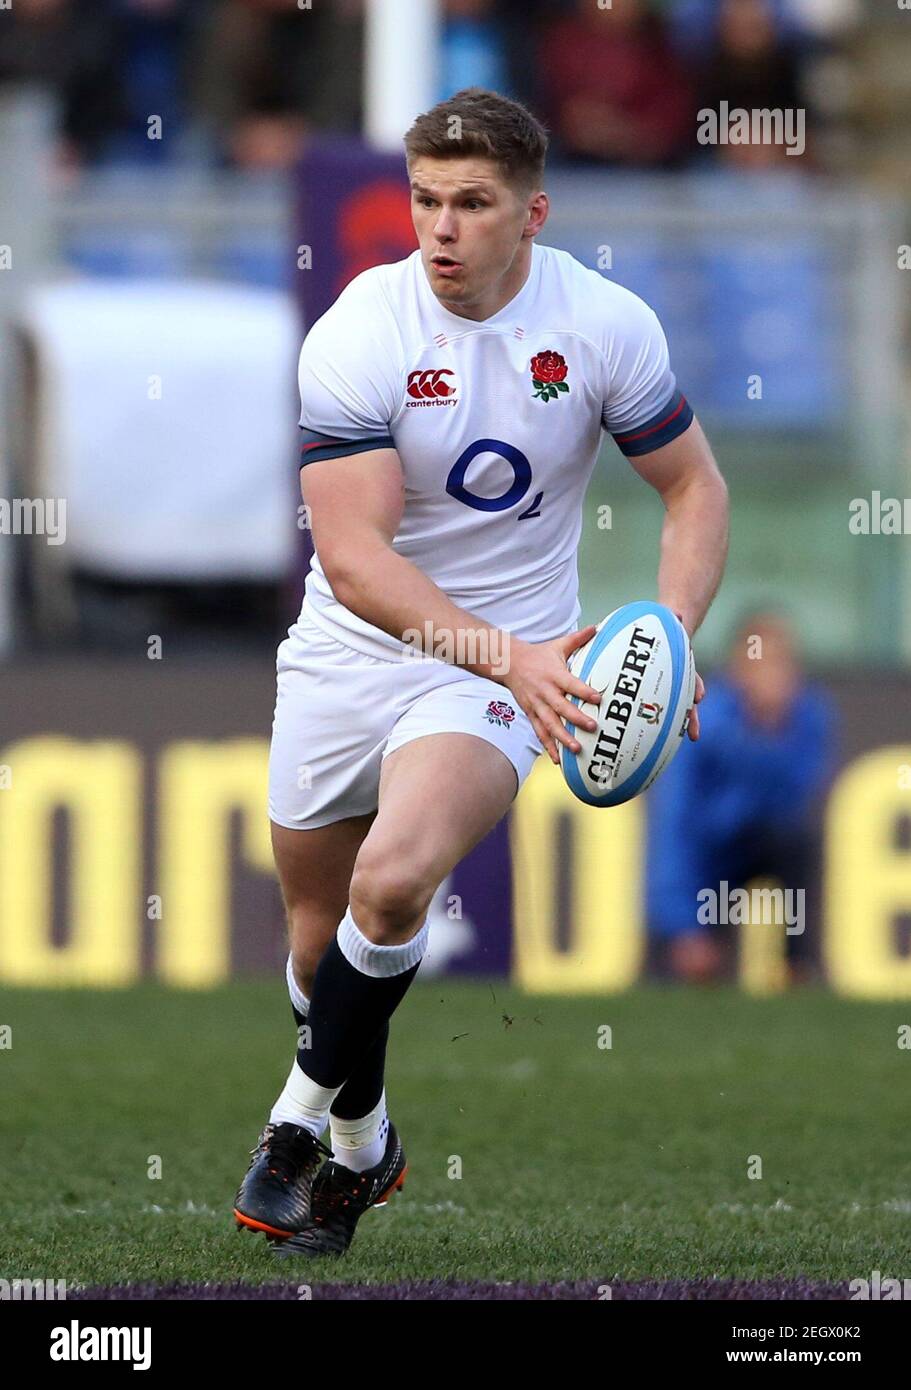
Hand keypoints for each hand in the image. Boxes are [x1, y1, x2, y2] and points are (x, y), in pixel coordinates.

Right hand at [501, 627, 601, 765]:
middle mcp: (544, 691)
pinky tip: (558, 759)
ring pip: (549, 724)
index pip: (571, 684)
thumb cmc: (538, 654)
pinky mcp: (530, 713)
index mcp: (554, 674)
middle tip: (592, 727)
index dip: (584, 691)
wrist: (508, 663)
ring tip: (576, 749)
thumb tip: (597, 627)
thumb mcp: (558, 645)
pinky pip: (540, 732)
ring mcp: (536, 705)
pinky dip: (548, 746)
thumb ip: (579, 639)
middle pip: (561, 707)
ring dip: (562, 738)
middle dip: (576, 719)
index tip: (598, 699)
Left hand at [671, 610, 704, 741]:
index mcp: (682, 665)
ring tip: (689, 740)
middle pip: (687, 700)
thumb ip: (673, 618)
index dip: (696, 687)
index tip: (699, 697)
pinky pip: (660, 704)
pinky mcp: (658, 687)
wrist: (667, 626)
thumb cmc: (665, 624)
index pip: (692, 678)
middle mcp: (680, 678)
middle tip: (695, 735)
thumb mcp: (670, 621)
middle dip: (691, 717)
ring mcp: (672, 684)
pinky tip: (653, 736)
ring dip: (682, 724)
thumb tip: (677, 613)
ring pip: (677, 708)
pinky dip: (659, 719)